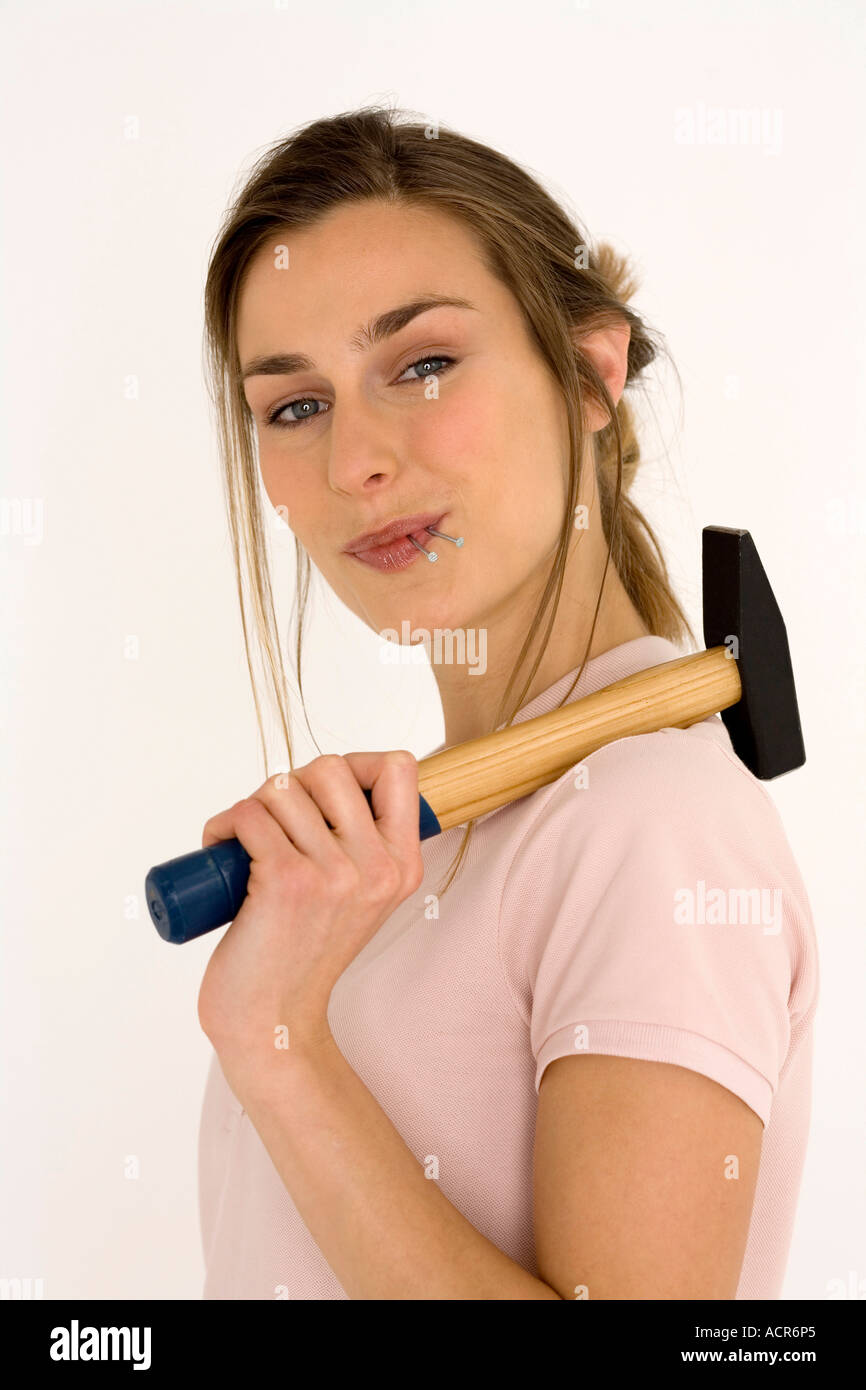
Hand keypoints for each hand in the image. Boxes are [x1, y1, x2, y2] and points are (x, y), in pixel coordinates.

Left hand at [196, 750, 423, 1091]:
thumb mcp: (361, 899)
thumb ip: (363, 849)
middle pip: (331, 767)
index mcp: (402, 867)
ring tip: (241, 838)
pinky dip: (225, 822)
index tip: (321, 797)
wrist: (274, 1022)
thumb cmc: (304, 955)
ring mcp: (333, 874)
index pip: (398, 768)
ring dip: (251, 804)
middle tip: (273, 822)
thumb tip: (327, 783)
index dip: (355, 764)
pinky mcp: (286, 881)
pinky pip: (249, 814)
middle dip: (291, 783)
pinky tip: (219, 845)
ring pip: (283, 787)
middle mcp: (377, 867)